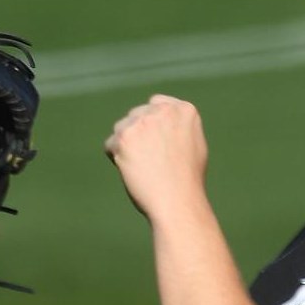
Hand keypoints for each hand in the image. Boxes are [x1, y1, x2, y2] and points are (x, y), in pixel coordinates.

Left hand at [104, 95, 210, 218]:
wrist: (177, 201)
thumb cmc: (186, 180)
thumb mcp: (193, 144)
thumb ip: (178, 127)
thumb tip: (161, 120)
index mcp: (184, 110)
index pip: (156, 104)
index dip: (151, 124)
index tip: (154, 142)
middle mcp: (163, 110)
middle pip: (136, 116)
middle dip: (137, 135)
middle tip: (150, 161)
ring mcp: (143, 122)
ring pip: (121, 128)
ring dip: (126, 146)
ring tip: (145, 168)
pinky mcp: (124, 137)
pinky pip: (110, 144)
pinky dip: (116, 158)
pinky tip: (133, 171)